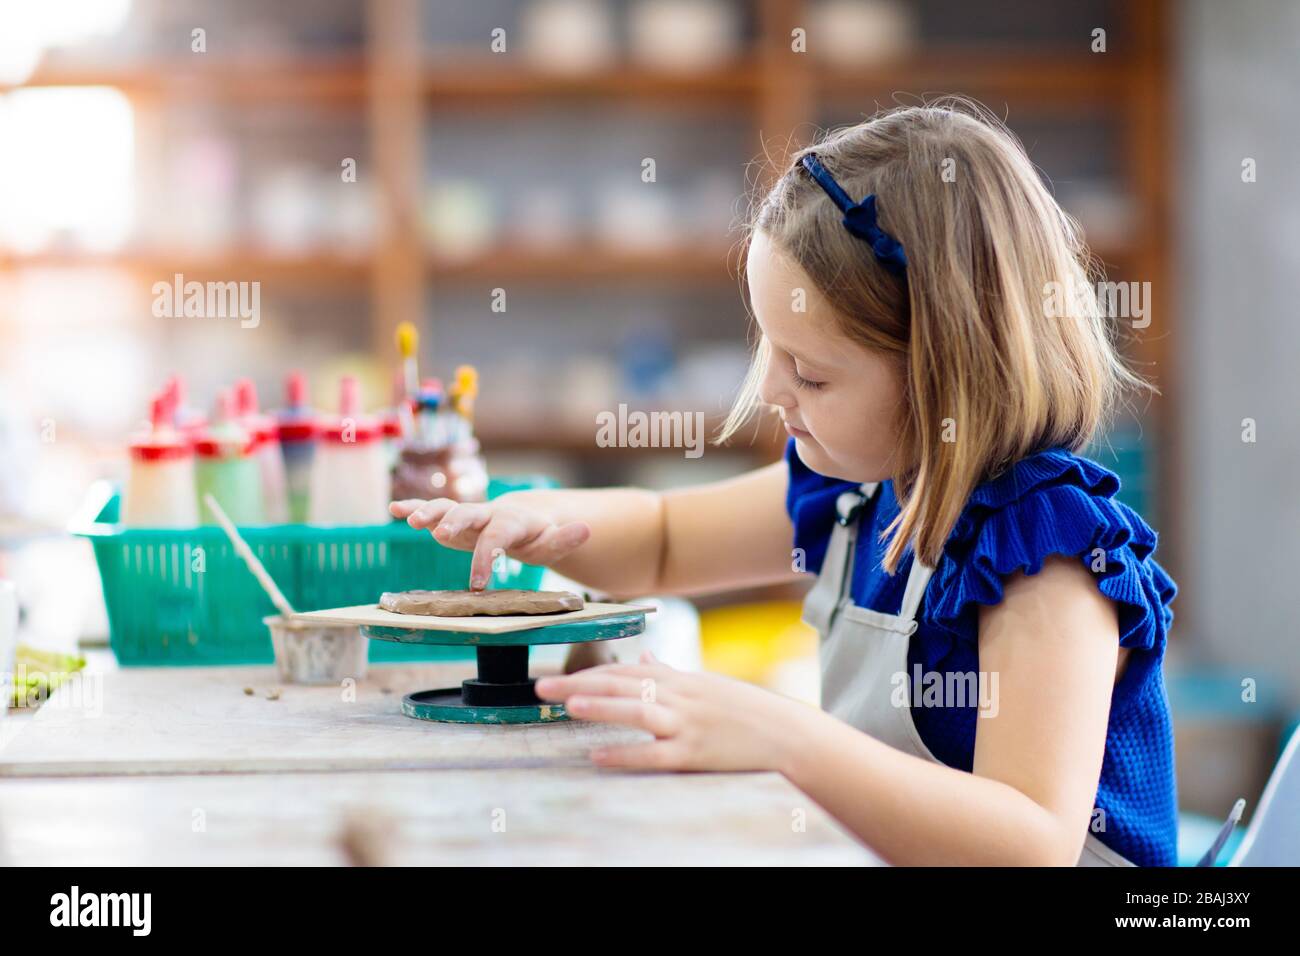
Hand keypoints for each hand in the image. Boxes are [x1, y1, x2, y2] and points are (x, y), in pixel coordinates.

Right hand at [389, 497, 589, 589]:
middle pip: (470, 513)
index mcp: (513, 522)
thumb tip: (586, 528)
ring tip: (411, 519)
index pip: (498, 536)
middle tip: (438, 532)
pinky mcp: (454, 516)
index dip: (487, 557)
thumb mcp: (554, 542)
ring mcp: (470, 514)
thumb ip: (566, 538)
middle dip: (455, 521)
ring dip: (430, 511)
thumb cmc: (539, 536)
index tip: (477, 584)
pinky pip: (433, 507)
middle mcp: (488, 513)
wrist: (526, 516)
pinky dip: (414, 505)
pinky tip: (393, 508)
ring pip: (448, 507)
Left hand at [534, 652, 816, 773]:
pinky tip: (598, 755)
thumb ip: (671, 672)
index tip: (559, 673)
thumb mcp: (707, 685)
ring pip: (636, 710)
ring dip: (600, 705)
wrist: (789, 735)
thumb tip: (647, 653)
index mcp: (681, 679)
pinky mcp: (696, 752)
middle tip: (542, 686)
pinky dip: (625, 753)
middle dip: (580, 683)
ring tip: (567, 704)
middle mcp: (680, 696)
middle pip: (622, 684)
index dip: (592, 671)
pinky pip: (654, 753)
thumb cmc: (746, 712)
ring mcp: (688, 723)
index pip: (627, 670)